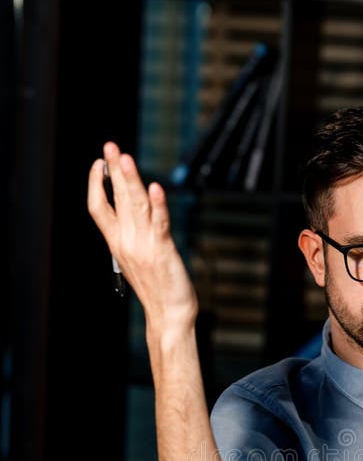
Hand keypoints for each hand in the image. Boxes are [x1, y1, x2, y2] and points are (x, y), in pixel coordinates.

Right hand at [87, 142, 197, 335]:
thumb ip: (133, 235)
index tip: (100, 164)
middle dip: (113, 170)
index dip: (96, 184)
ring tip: (125, 158)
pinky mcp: (163, 250)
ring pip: (135, 205)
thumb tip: (133, 212)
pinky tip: (156, 188)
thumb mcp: (137, 257)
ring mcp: (144, 245)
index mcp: (116, 242)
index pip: (98, 207)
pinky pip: (160, 223)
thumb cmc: (156, 287)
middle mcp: (126, 242)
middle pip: (116, 199)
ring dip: (131, 180)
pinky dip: (158, 205)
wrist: (168, 314)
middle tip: (110, 146)